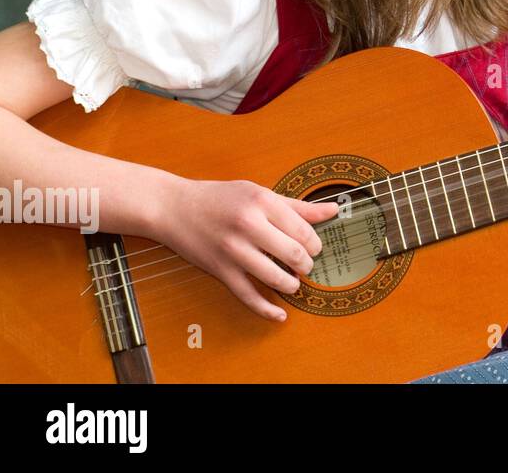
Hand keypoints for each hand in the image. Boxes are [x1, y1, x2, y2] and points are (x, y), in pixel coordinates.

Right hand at [155, 177, 339, 320]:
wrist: (174, 208)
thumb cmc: (221, 198)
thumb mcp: (260, 193)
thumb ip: (297, 206)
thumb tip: (333, 211)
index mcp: (262, 201)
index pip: (303, 230)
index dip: (315, 244)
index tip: (314, 248)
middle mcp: (248, 225)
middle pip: (293, 253)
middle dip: (307, 264)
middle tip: (306, 265)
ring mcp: (233, 250)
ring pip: (275, 277)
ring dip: (292, 284)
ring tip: (294, 282)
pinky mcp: (220, 270)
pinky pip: (248, 296)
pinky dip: (266, 309)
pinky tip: (280, 315)